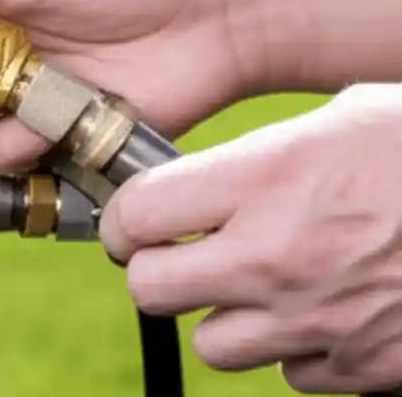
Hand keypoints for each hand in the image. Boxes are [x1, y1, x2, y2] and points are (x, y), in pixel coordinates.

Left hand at [100, 83, 401, 393]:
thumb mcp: (346, 119)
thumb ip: (262, 158)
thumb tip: (200, 182)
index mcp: (267, 179)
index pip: (136, 214)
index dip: (127, 217)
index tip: (138, 217)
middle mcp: (277, 256)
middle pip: (150, 289)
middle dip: (158, 270)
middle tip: (183, 253)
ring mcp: (319, 319)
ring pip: (214, 343)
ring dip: (227, 316)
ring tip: (264, 282)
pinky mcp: (364, 366)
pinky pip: (291, 374)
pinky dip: (299, 349)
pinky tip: (329, 309)